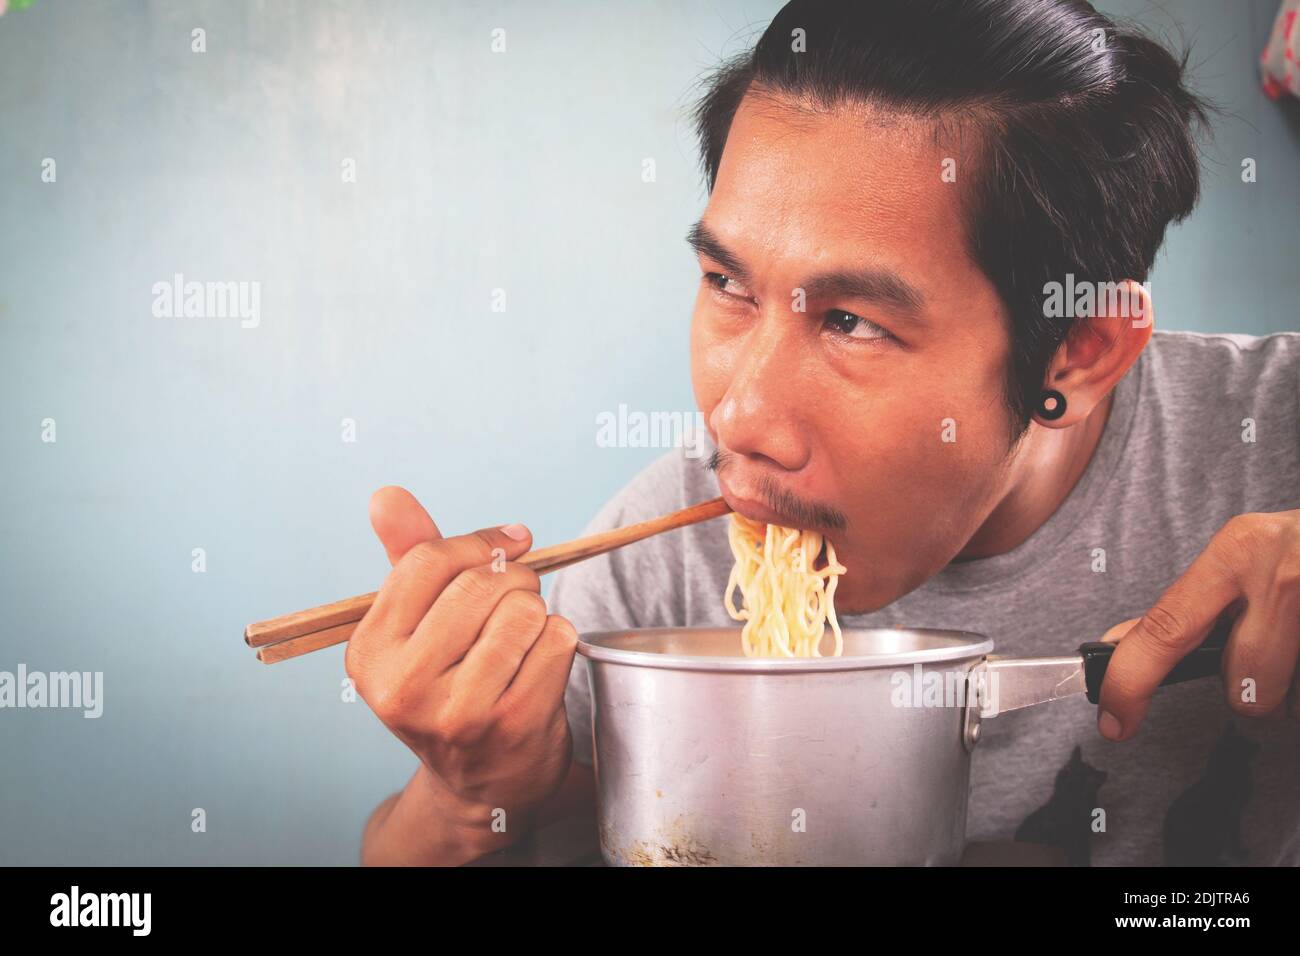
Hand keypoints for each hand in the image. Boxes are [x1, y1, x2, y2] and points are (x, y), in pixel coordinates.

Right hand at [346, 486, 578, 831]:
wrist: (483, 784)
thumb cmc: (451, 685)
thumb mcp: (417, 626)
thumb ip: (407, 556)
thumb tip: (386, 495)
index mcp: (369, 653)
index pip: (428, 561)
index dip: (479, 542)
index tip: (509, 543)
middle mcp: (403, 688)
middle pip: (481, 583)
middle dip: (514, 579)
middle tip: (515, 603)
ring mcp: (458, 712)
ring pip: (524, 610)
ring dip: (537, 612)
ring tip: (523, 639)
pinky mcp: (512, 724)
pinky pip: (557, 641)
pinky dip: (559, 641)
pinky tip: (540, 667)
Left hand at [1096, 510, 1299, 740]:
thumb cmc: (1297, 550)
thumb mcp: (1241, 559)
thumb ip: (1184, 605)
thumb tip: (1119, 644)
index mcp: (1237, 551)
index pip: (1166, 629)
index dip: (1131, 681)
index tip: (1115, 719)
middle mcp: (1280, 574)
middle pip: (1242, 685)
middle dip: (1245, 687)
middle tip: (1260, 656)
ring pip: (1286, 700)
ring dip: (1287, 689)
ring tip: (1295, 645)